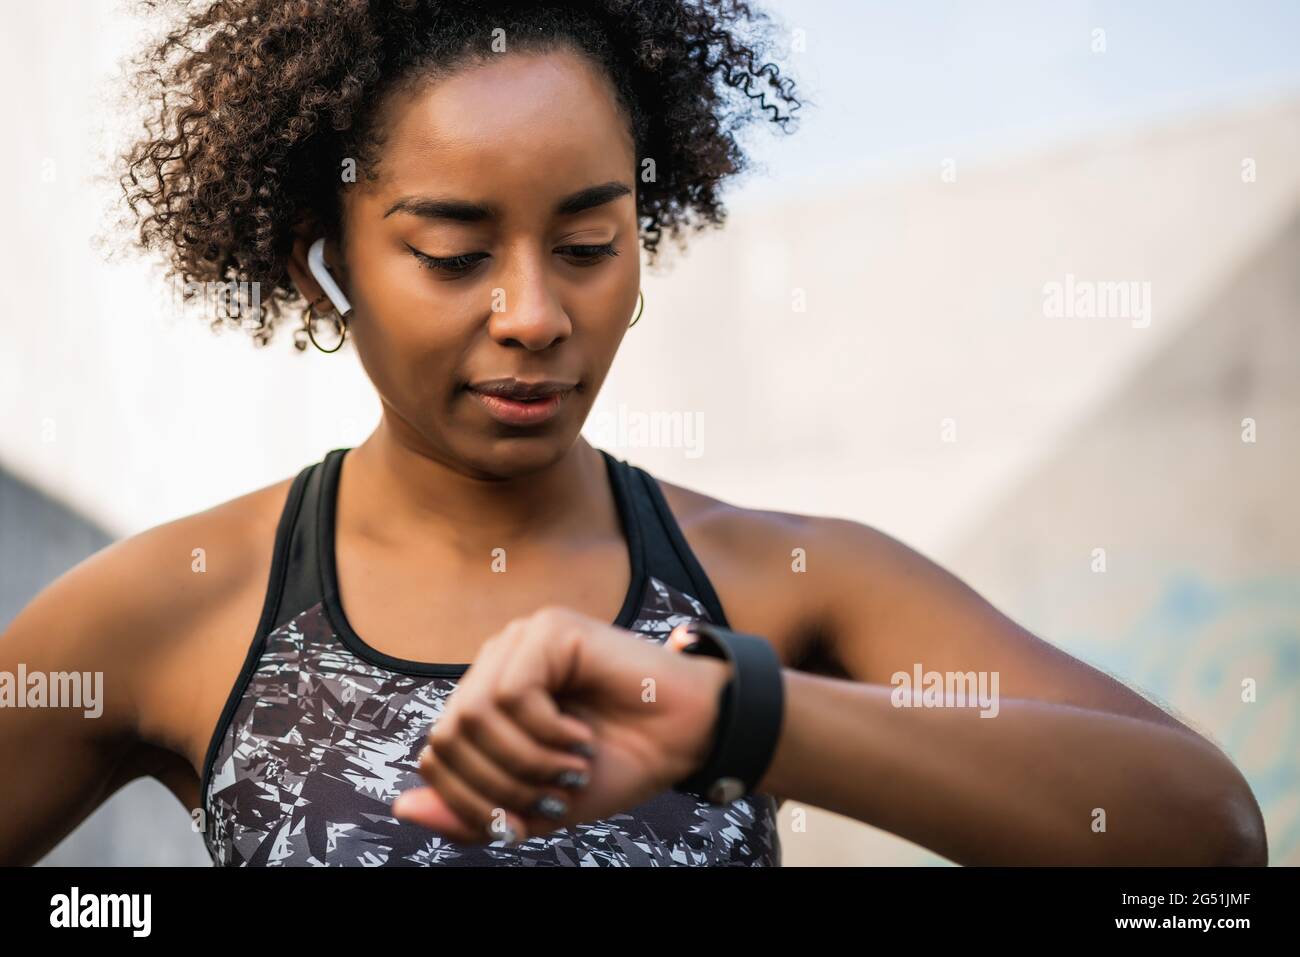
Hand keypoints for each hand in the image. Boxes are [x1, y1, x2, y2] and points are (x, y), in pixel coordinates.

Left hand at [390, 606, 730, 844]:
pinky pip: (513, 692)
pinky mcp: (549, 628)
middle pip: (447, 735)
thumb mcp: (534, 804)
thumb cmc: (617, 764)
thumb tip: (401, 807)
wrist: (685, 740)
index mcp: (487, 701)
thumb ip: (471, 811)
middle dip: (499, 783)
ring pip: (476, 715)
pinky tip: (580, 735)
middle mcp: (495, 665)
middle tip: (554, 792)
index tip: (527, 818)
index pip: (436, 753)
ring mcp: (520, 640)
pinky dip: (546, 731)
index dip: (471, 800)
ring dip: (527, 759)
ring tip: (571, 765)